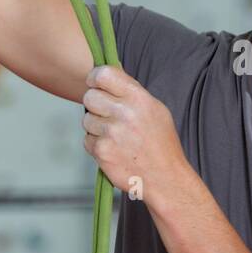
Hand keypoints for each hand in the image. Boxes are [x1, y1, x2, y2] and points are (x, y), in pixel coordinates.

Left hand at [81, 66, 187, 196]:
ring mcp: (111, 133)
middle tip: (108, 114)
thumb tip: (107, 77)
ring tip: (117, 136)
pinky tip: (114, 149)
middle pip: (89, 96)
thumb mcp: (155, 110)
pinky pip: (87, 139)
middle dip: (95, 104)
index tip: (95, 84)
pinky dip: (97, 144)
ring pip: (86, 119)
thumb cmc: (161, 144)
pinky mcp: (102, 151)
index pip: (103, 74)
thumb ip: (131, 92)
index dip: (95, 78)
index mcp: (139, 99)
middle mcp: (124, 113)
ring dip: (97, 126)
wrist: (165, 178)